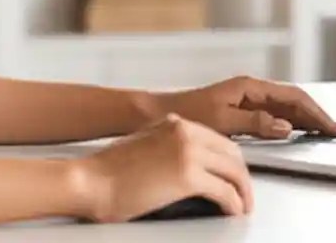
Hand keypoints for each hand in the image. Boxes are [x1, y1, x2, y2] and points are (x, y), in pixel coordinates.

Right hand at [73, 114, 253, 222]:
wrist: (90, 181)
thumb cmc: (107, 171)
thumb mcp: (143, 143)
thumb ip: (166, 142)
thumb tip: (183, 157)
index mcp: (175, 123)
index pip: (217, 138)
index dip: (231, 159)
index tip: (234, 173)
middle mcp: (185, 131)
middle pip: (231, 152)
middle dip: (242, 174)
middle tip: (244, 191)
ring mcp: (188, 152)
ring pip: (234, 171)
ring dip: (243, 191)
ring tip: (243, 205)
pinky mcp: (188, 176)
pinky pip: (225, 191)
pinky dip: (234, 203)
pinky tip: (233, 211)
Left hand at [159, 76, 335, 139]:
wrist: (160, 112)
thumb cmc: (188, 114)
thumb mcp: (223, 120)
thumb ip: (256, 122)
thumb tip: (285, 125)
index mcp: (249, 86)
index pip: (292, 96)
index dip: (314, 112)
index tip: (330, 126)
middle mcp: (251, 89)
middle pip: (293, 100)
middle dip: (316, 114)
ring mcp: (247, 98)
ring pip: (285, 106)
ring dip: (306, 118)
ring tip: (324, 131)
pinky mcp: (242, 109)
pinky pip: (274, 113)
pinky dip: (291, 121)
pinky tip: (298, 130)